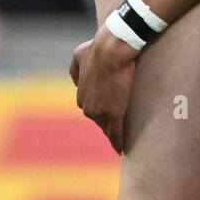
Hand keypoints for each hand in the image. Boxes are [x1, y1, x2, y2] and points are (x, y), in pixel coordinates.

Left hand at [69, 26, 138, 154]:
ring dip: (114, 133)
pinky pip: (116, 134)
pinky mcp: (114, 115)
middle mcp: (88, 108)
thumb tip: (77, 82)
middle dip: (108, 125)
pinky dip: (119, 142)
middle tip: (120, 128)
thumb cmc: (97, 49)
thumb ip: (76, 70)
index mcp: (82, 97)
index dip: (103, 112)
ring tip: (123, 140)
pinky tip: (122, 150)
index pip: (93, 110)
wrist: (111, 50)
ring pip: (108, 128)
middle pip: (100, 122)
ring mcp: (101, 113)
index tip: (110, 115)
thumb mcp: (78, 56)